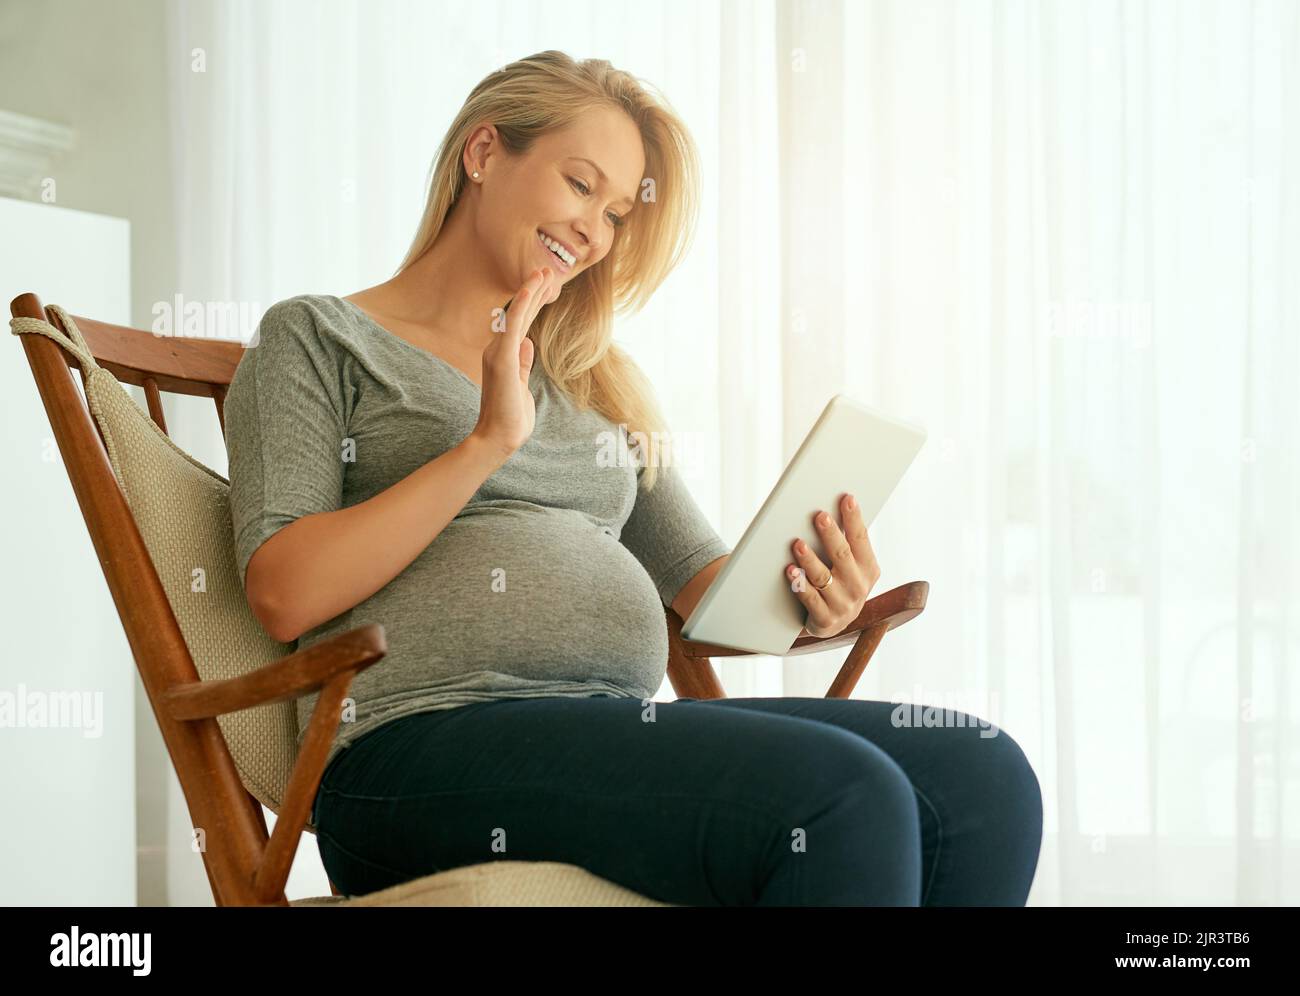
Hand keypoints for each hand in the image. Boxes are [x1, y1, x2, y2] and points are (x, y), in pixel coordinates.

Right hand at [472, 266, 559, 457]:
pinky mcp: (502, 358)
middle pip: (519, 315)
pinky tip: (530, 289)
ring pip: (517, 315)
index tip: (544, 285)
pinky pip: (512, 325)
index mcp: (503, 355)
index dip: (533, 304)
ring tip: (543, 272)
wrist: (499, 437)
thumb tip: (528, 342)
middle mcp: (498, 349)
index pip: (520, 325)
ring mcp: (498, 352)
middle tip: (546, 270)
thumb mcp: (521, 384)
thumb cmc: (511, 416)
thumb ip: (522, 362)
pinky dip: (522, 306)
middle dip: (533, 291)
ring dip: (530, 291)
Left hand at [785, 493, 880, 637]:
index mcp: (869, 569)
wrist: (834, 622)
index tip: (847, 498)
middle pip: (842, 556)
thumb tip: (833, 508)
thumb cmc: (840, 583)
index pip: (861, 539)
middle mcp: (858, 586)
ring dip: (810, 560)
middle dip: (831, 535)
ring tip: (798, 544)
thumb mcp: (852, 566)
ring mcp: (842, 605)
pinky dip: (799, 584)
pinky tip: (790, 570)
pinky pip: (810, 599)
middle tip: (819, 516)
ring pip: (823, 577)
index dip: (854, 519)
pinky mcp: (825, 619)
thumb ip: (846, 543)